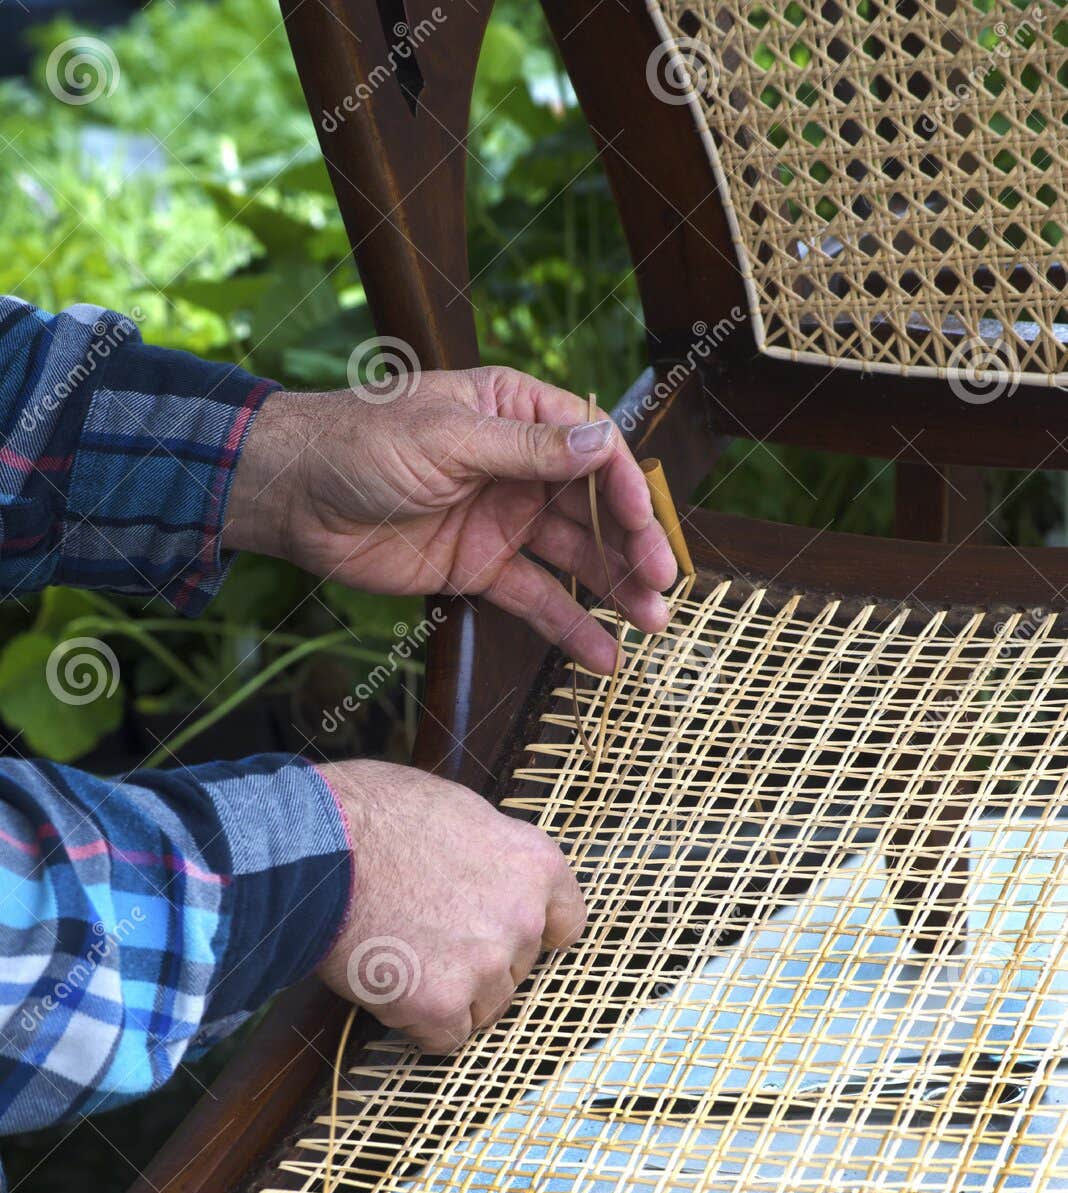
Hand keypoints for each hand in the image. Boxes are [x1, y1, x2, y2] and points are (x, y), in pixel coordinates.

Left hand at [223, 366, 676, 673]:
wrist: (294, 497)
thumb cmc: (362, 443)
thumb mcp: (447, 440)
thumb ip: (527, 450)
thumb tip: (603, 444)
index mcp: (515, 413)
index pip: (593, 448)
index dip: (627, 488)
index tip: (646, 527)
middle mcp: (519, 466)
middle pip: (595, 508)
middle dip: (632, 548)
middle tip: (661, 587)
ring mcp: (501, 520)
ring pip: (574, 557)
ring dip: (613, 589)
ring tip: (653, 624)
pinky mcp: (477, 568)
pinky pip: (533, 598)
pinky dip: (567, 626)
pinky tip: (602, 654)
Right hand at [315, 760, 584, 1052]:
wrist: (315, 850)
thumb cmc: (371, 816)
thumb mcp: (454, 812)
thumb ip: (488, 854)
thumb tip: (486, 871)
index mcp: (534, 863)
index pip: (566, 923)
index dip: (533, 934)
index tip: (505, 936)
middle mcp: (523, 918)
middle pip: (516, 968)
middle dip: (478, 963)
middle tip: (424, 937)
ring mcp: (486, 965)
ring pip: (484, 1007)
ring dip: (448, 996)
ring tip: (399, 957)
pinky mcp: (443, 1004)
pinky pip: (444, 1038)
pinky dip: (417, 1024)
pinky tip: (387, 986)